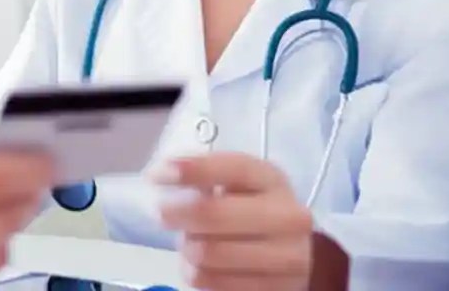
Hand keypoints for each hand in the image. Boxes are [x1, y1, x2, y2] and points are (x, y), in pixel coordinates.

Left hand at [152, 152, 312, 290]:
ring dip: (185, 247)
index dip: (191, 170)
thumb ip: (204, 174)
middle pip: (212, 214)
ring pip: (207, 253)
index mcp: (273, 180)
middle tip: (161, 214)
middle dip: (175, 213)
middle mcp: (288, 218)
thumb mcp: (236, 182)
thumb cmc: (250, 206)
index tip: (156, 176)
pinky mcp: (275, 288)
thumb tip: (161, 175)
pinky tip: (200, 263)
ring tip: (189, 240)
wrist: (291, 248)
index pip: (232, 169)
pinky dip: (193, 271)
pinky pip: (211, 281)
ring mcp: (287, 258)